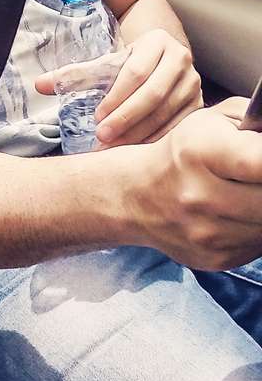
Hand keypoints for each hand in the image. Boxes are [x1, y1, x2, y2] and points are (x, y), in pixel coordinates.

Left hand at [35, 29, 200, 145]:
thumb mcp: (103, 64)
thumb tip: (38, 85)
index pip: (135, 73)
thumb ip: (73, 74)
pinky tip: (136, 151)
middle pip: (153, 95)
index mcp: (157, 44)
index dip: (115, 97)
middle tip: (102, 137)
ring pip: (167, 113)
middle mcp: (181, 62)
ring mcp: (194, 84)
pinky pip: (178, 127)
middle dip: (125, 119)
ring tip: (113, 148)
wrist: (158, 59)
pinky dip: (156, 140)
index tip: (96, 117)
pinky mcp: (199, 105)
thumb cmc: (127, 63)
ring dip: (139, 133)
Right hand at [126, 98, 261, 269]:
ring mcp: (208, 232)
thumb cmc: (179, 154)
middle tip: (253, 175)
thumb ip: (254, 122)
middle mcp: (200, 196)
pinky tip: (237, 214)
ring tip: (246, 192)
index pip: (260, 163)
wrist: (132, 197)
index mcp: (198, 152)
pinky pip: (259, 242)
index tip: (260, 160)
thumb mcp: (209, 122)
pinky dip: (255, 226)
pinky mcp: (218, 257)